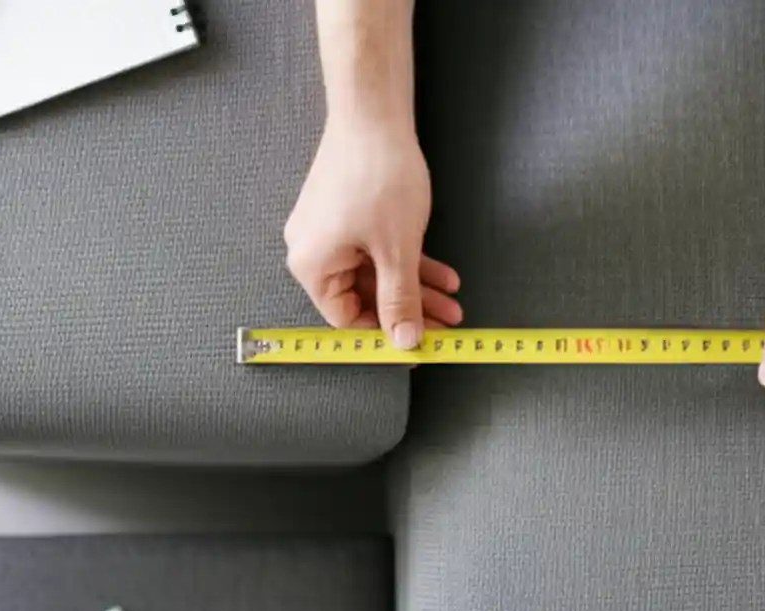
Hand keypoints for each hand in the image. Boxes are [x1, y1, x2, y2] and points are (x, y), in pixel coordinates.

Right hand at [284, 117, 461, 349]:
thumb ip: (400, 300)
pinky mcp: (343, 211)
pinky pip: (373, 247)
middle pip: (363, 294)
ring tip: (453, 298)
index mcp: (311, 265)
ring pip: (375, 270)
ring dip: (414, 285)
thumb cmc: (379, 177)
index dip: (384, 330)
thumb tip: (404, 341)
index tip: (420, 337)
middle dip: (409, 307)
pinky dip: (405, 259)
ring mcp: (326, 230)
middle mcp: (311, 250)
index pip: (345, 316)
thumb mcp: (397, 250)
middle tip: (449, 320)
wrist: (374, 114)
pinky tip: (442, 271)